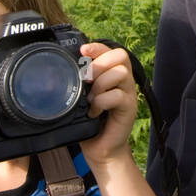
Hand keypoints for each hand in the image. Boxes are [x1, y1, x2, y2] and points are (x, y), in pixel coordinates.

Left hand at [78, 43, 138, 167]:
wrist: (100, 149)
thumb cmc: (89, 122)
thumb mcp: (81, 98)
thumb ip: (80, 82)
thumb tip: (65, 68)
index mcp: (112, 74)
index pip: (111, 50)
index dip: (97, 47)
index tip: (82, 51)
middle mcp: (124, 81)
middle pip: (120, 56)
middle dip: (99, 65)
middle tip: (87, 81)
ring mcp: (129, 93)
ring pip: (120, 73)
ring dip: (100, 85)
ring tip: (90, 99)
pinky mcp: (130, 108)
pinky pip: (118, 95)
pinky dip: (102, 102)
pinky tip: (94, 112)